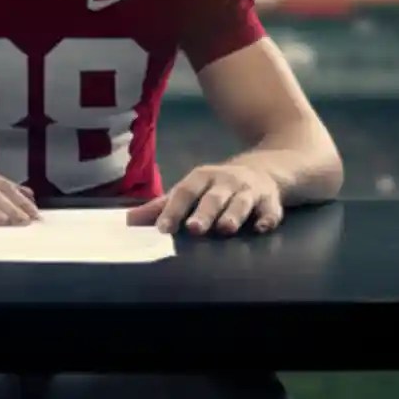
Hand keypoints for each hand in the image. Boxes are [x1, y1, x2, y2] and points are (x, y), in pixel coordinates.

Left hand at [126, 164, 282, 234]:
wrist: (265, 168)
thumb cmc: (218, 186)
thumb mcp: (192, 190)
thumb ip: (162, 206)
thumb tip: (128, 221)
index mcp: (201, 178)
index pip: (184, 192)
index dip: (173, 210)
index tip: (163, 229)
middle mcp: (225, 181)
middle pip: (212, 197)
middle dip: (203, 213)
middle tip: (194, 229)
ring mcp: (249, 189)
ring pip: (241, 202)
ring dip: (233, 214)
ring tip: (226, 229)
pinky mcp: (271, 199)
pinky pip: (271, 209)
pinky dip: (268, 218)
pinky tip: (262, 227)